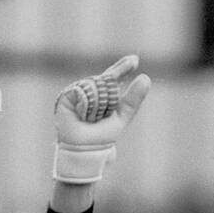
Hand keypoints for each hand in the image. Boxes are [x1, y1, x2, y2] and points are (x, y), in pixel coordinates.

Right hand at [53, 54, 150, 184]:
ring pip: (94, 85)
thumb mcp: (121, 117)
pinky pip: (82, 91)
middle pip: (105, 79)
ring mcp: (78, 93)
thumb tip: (146, 77)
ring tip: (93, 118)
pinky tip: (84, 114)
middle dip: (110, 88)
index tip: (135, 60)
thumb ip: (132, 100)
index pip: (113, 79)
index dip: (123, 68)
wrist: (83, 151)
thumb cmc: (101, 139)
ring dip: (99, 102)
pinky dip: (87, 102)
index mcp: (103, 96)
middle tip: (114, 101)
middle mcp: (90, 92)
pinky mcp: (67, 96)